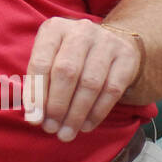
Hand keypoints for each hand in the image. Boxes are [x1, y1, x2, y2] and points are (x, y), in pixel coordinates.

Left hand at [25, 18, 140, 142]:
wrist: (111, 43)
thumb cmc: (70, 56)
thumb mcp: (50, 59)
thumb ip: (38, 84)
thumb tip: (34, 117)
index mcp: (54, 29)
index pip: (41, 63)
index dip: (36, 94)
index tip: (34, 119)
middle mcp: (81, 31)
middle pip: (66, 72)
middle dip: (57, 106)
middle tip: (51, 129)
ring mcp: (106, 42)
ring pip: (90, 83)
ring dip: (76, 114)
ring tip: (66, 133)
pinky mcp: (127, 57)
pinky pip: (112, 90)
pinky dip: (97, 112)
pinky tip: (86, 126)